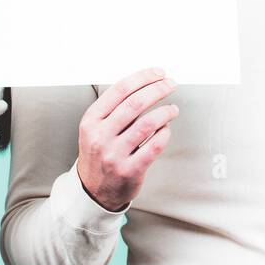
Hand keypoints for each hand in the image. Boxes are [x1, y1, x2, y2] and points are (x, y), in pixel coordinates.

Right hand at [76, 67, 177, 211]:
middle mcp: (101, 136)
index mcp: (91, 121)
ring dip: (166, 112)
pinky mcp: (130, 170)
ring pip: (148, 123)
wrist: (93, 191)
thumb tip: (144, 84)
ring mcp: (114, 154)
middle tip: (171, 84)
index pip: (119, 90)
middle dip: (158, 89)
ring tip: (173, 109)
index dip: (142, 77)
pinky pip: (155, 145)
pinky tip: (166, 129)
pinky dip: (165, 133)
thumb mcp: (95, 129)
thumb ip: (113, 109)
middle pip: (135, 103)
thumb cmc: (98, 154)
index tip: (158, 73)